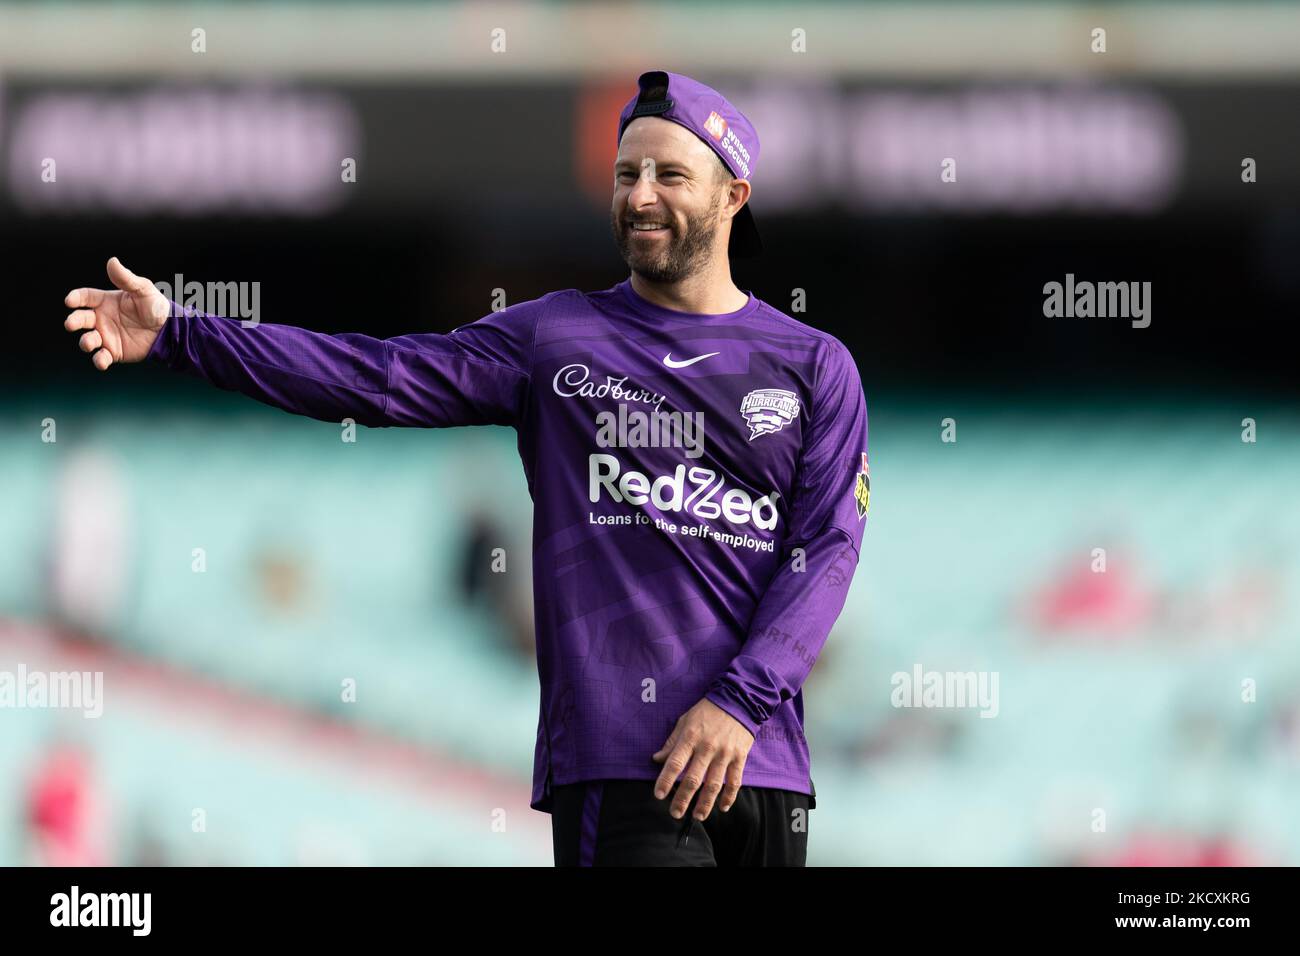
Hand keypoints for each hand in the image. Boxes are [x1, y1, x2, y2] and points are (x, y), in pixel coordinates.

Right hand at [63, 257, 169, 370]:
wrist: (169, 330)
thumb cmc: (155, 306)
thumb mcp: (143, 290)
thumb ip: (126, 279)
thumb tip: (112, 261)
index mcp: (105, 301)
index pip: (84, 297)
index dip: (75, 298)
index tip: (70, 301)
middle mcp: (101, 318)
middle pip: (80, 319)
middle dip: (74, 321)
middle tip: (71, 324)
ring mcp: (106, 336)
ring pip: (88, 340)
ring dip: (85, 342)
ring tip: (90, 342)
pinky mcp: (114, 352)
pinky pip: (101, 357)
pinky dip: (99, 361)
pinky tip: (102, 361)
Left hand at [651, 697, 754, 820]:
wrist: (738, 701)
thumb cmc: (707, 711)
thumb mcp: (685, 721)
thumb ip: (671, 742)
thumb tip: (657, 759)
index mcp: (690, 737)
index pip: (675, 763)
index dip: (665, 780)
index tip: (659, 795)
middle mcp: (707, 747)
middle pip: (693, 779)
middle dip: (683, 799)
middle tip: (675, 813)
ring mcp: (725, 754)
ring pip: (714, 784)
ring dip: (705, 803)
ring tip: (698, 817)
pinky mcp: (740, 757)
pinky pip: (735, 781)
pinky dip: (729, 796)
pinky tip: (723, 807)